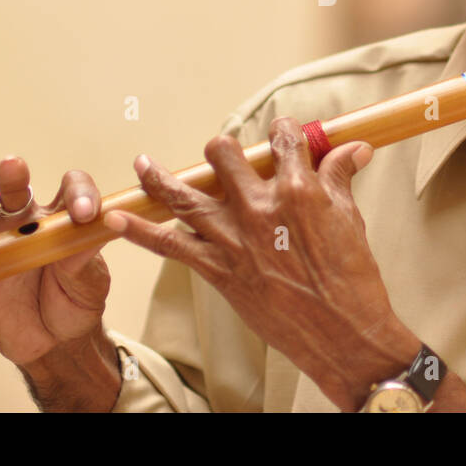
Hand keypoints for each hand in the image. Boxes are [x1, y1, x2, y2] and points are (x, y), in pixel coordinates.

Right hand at [0, 158, 110, 367]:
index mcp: (60, 216)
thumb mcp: (90, 283)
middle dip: (12, 177)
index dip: (79, 194)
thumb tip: (89, 233)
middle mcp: (24, 219)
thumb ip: (85, 260)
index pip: (71, 188)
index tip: (84, 214)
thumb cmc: (75, 301)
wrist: (52, 340)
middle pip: (16, 189)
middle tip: (11, 167)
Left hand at [103, 117, 420, 411]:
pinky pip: (168, 245)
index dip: (283, 132)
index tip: (282, 136)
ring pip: (184, 193)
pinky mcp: (218, 269)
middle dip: (222, 151)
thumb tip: (350, 148)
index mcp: (296, 189)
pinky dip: (138, 231)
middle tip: (221, 158)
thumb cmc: (351, 277)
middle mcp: (258, 207)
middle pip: (223, 155)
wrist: (342, 333)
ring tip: (142, 163)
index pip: (282, 139)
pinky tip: (114, 218)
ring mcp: (233, 238)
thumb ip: (339, 177)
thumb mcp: (350, 218)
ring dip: (159, 176)